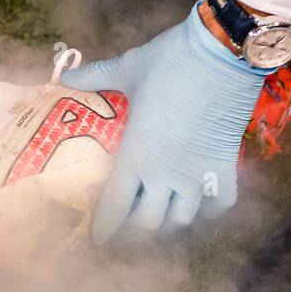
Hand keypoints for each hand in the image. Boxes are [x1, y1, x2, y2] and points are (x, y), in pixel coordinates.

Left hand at [61, 2, 268, 238]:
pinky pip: (221, 203)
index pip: (115, 208)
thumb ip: (94, 78)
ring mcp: (198, 173)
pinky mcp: (226, 164)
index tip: (97, 239)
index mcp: (136, 156)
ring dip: (170, 223)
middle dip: (135, 232)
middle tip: (126, 227)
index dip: (105, 229)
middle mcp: (166, 174)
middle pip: (149, 223)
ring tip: (160, 218)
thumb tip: (64, 76)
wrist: (221, 51)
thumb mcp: (125, 69)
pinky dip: (210, 210)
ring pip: (183, 219)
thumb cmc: (168, 61)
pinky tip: (201, 206)